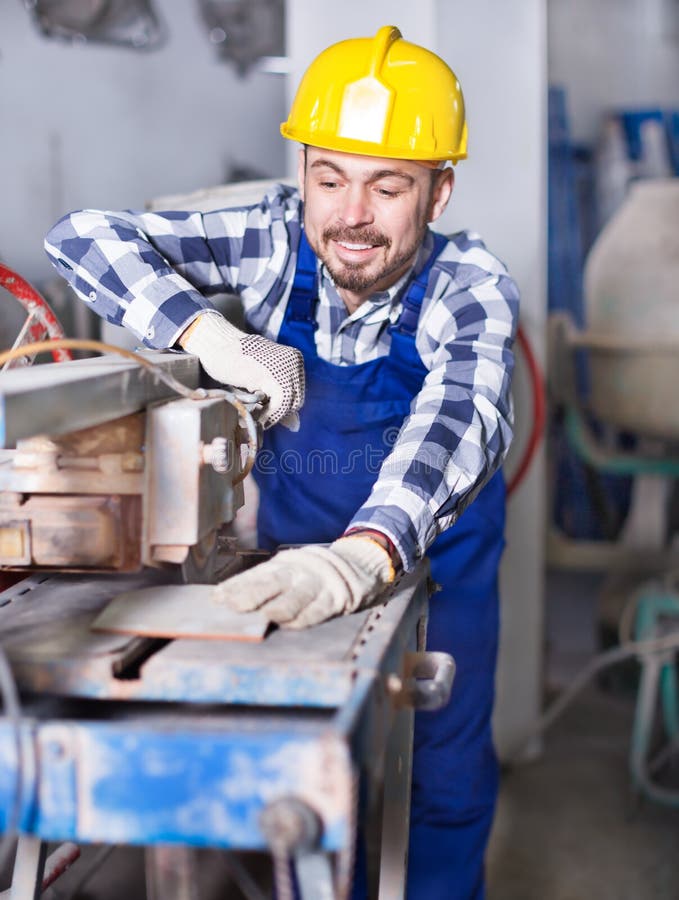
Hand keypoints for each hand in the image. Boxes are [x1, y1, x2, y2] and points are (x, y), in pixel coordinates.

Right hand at [180, 313, 304, 429]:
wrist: (216, 344)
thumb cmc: (232, 361)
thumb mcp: (261, 380)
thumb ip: (278, 400)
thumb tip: (296, 426)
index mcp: (293, 359)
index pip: (296, 393)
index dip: (282, 408)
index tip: (265, 412)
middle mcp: (294, 362)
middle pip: (296, 400)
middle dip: (278, 412)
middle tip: (258, 415)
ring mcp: (286, 368)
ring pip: (289, 404)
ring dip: (272, 415)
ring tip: (255, 417)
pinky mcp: (275, 377)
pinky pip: (279, 404)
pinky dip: (268, 415)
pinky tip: (255, 417)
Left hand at [212, 536, 394, 628]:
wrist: (358, 563)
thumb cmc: (311, 574)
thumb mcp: (287, 571)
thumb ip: (260, 584)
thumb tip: (222, 600)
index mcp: (282, 564)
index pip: (254, 576)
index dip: (235, 587)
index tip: (216, 599)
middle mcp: (298, 571)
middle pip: (272, 583)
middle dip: (252, 594)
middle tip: (234, 606)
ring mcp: (318, 584)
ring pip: (295, 597)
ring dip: (278, 608)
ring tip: (263, 617)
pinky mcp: (336, 597)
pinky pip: (318, 610)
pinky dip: (304, 618)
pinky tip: (291, 624)